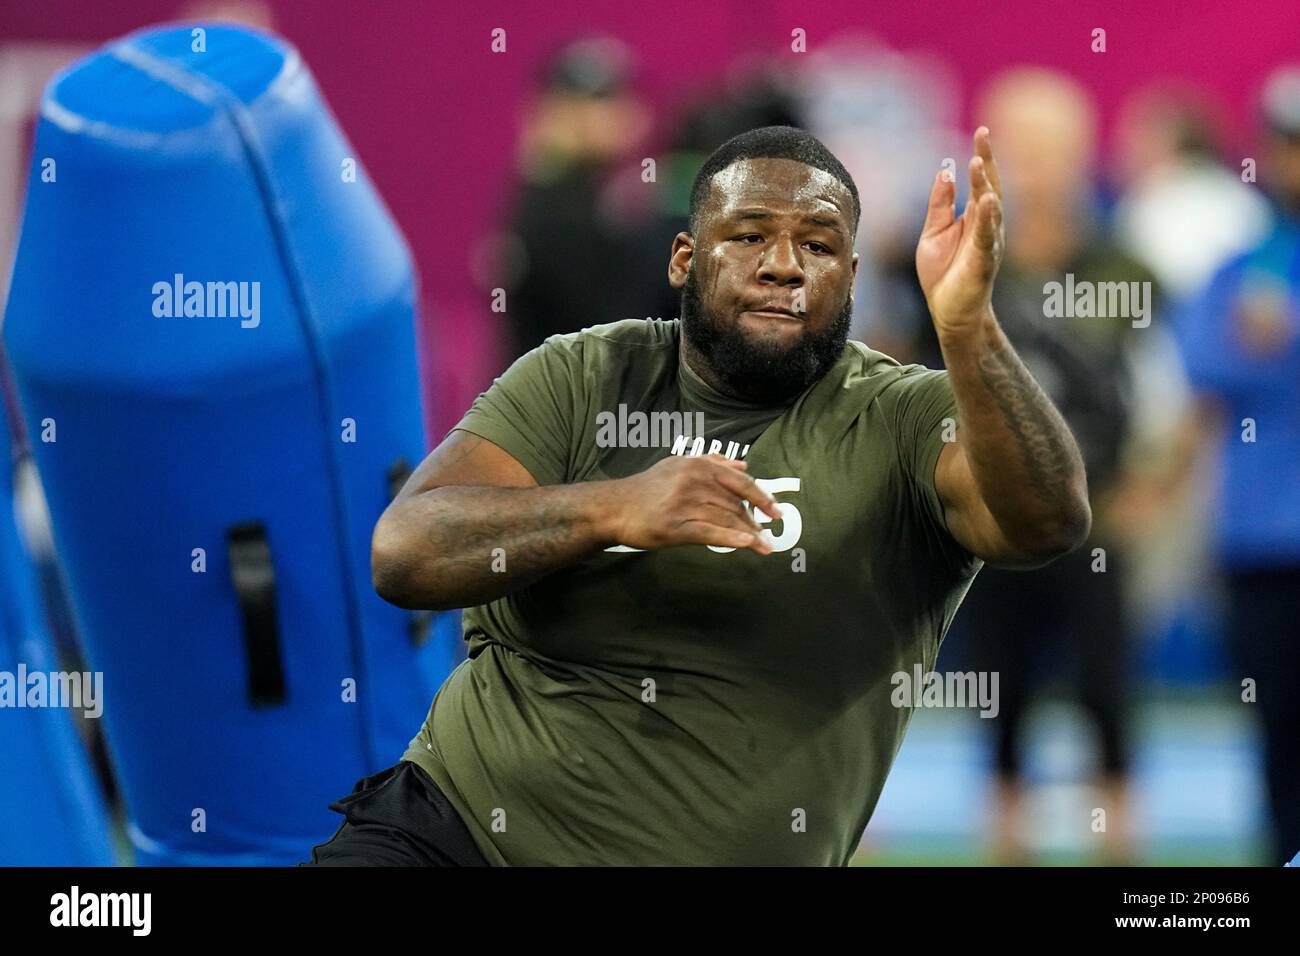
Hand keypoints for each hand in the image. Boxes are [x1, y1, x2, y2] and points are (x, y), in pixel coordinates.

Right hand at [607, 454, 781, 553]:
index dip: (762, 497)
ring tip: (763, 547)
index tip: (776, 512)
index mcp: (697, 465)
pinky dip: (731, 539)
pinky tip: (747, 545)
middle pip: (735, 504)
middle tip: (769, 537)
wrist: (614, 507)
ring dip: (749, 535)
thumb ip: (712, 463)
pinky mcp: (674, 527)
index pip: (740, 482)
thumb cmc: (648, 489)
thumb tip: (743, 466)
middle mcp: (692, 481)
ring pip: (725, 519)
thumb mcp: (679, 465)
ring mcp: (683, 504)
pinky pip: (709, 532)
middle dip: (755, 522)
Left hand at [915, 127, 1005, 339]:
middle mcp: (986, 224)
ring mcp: (988, 241)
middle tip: (983, 134)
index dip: (982, 155)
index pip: (979, 180)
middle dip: (986, 160)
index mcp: (973, 215)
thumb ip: (940, 204)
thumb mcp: (933, 232)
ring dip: (985, 184)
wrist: (949, 311)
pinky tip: (988, 200)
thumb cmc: (943, 274)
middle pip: (988, 186)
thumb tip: (945, 172)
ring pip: (990, 207)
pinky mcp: (984, 260)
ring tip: (978, 162)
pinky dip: (988, 218)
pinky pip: (987, 236)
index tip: (982, 130)